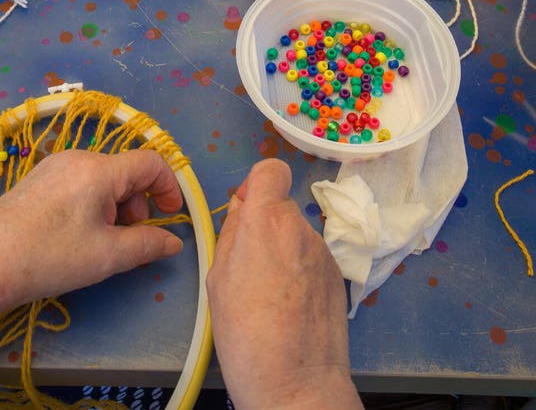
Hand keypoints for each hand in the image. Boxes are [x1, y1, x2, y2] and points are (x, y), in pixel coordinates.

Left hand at [0, 150, 182, 325]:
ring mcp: (57, 164)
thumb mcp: (106, 256)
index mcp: (100, 170)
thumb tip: (174, 242)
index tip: (170, 215)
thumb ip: (147, 245)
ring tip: (100, 241)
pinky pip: (82, 182)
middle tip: (127, 240)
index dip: (169, 187)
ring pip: (104, 179)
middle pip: (126, 172)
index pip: (151, 163)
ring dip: (116, 206)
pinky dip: (93, 203)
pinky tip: (76, 233)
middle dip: (138, 204)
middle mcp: (80, 157)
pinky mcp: (41, 177)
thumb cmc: (49, 256)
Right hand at [206, 159, 361, 409]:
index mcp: (264, 222)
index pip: (270, 169)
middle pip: (281, 207)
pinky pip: (312, 257)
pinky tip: (292, 305)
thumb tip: (241, 208)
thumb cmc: (245, 335)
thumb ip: (231, 234)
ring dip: (284, 250)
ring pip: (297, 234)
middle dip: (265, 225)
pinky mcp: (338, 274)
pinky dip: (301, 270)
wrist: (298, 385)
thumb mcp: (218, 280)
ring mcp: (324, 251)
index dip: (257, 184)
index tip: (246, 211)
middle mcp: (299, 227)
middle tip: (250, 266)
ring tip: (271, 294)